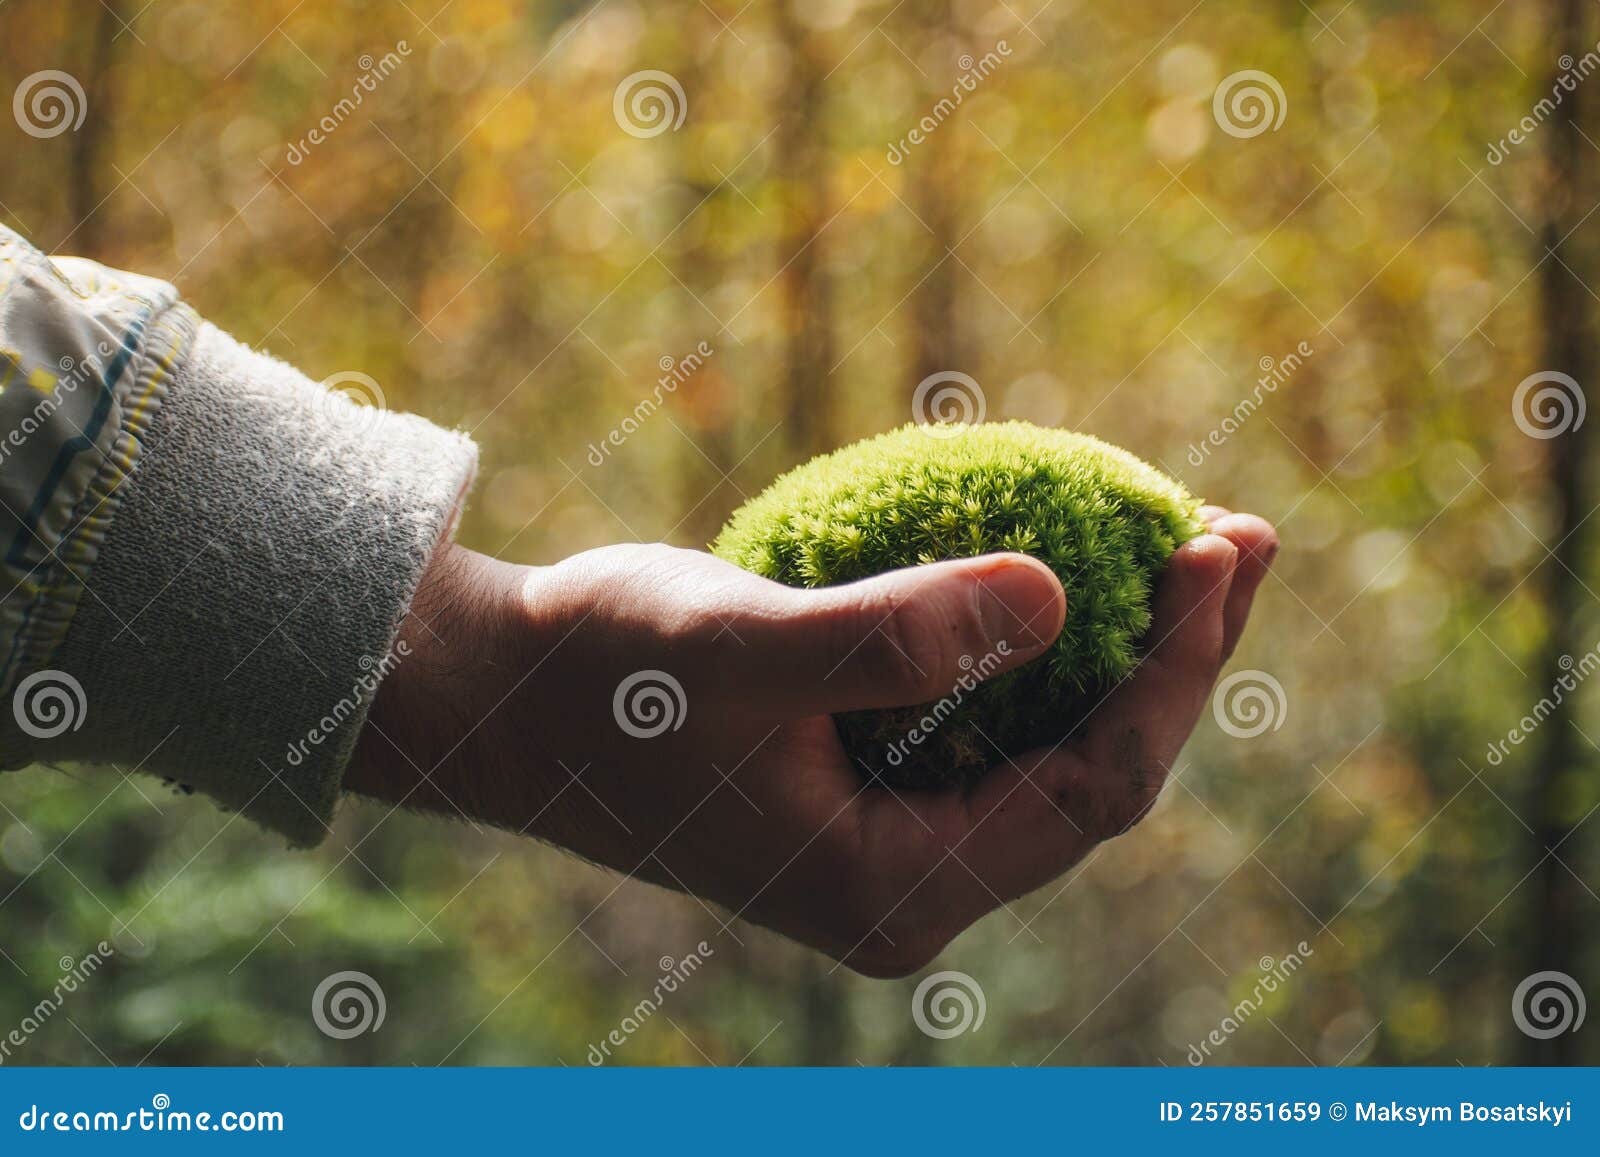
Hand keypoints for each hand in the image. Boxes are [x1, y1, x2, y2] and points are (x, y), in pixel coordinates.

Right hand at [346, 508, 1276, 975]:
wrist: (502, 697)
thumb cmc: (599, 676)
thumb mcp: (738, 645)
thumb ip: (890, 638)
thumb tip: (1056, 597)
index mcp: (895, 888)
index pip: (1093, 790)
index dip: (1175, 673)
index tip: (1218, 551)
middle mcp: (908, 883)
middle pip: (1093, 774)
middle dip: (1176, 656)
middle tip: (1238, 533)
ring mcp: (889, 839)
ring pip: (1048, 745)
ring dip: (1121, 643)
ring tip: (1186, 538)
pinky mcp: (865, 786)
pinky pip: (987, 720)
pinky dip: (1038, 642)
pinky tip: (1068, 565)